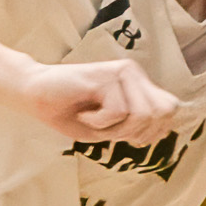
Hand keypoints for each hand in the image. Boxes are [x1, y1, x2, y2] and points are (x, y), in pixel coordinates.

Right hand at [15, 59, 186, 144]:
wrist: (35, 96)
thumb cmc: (70, 113)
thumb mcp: (111, 126)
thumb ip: (138, 124)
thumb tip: (164, 129)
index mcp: (138, 84)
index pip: (170, 108)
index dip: (155, 130)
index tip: (125, 133)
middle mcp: (134, 73)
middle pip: (161, 114)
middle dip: (135, 132)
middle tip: (108, 127)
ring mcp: (122, 72)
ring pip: (142, 115)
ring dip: (115, 128)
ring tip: (94, 118)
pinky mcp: (107, 76)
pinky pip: (118, 112)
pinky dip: (99, 122)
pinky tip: (83, 112)